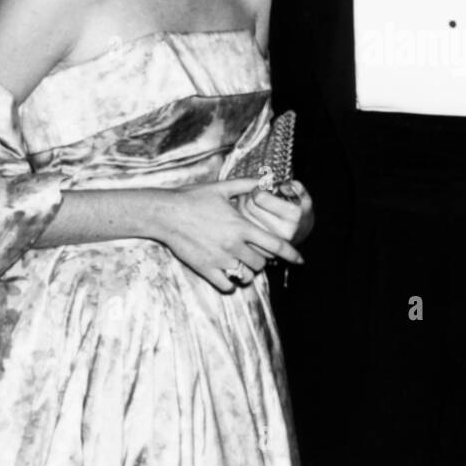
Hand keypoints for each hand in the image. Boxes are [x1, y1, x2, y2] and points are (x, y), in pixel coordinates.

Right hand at [155, 178, 303, 292]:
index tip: (300, 261)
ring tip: (242, 264)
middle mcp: (234, 245)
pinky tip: (228, 275)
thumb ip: (246, 184)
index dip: (291, 254)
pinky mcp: (206, 270)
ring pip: (247, 276)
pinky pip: (227, 286)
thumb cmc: (193, 198)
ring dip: (248, 272)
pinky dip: (231, 283)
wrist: (165, 213)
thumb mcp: (222, 187)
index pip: (275, 244)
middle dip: (263, 260)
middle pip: (262, 263)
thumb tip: (265, 180)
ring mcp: (220, 260)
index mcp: (241, 226)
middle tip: (254, 253)